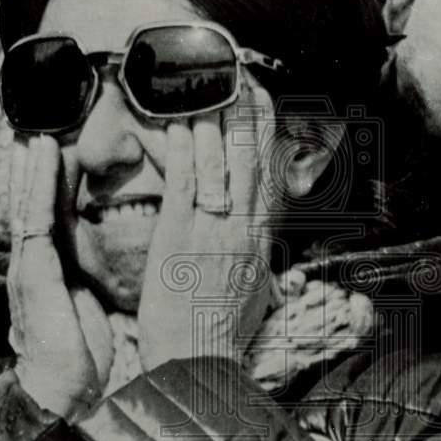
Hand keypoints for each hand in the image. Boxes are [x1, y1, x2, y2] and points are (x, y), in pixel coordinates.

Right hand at [7, 135, 113, 419]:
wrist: (63, 392)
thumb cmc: (81, 358)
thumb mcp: (86, 311)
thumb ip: (84, 283)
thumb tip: (95, 270)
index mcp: (47, 271)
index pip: (46, 218)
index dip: (49, 186)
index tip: (57, 156)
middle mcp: (33, 263)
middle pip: (31, 205)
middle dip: (32, 169)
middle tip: (35, 130)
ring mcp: (28, 265)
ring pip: (28, 203)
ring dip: (33, 166)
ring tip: (38, 132)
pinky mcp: (33, 271)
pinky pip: (35, 216)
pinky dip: (38, 183)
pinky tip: (43, 157)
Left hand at [137, 81, 275, 371]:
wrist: (199, 366)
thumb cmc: (219, 332)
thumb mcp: (250, 287)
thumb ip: (250, 251)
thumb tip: (252, 229)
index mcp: (257, 239)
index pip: (267, 172)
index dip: (264, 129)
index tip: (259, 95)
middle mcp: (242, 230)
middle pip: (249, 159)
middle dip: (244, 112)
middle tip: (235, 73)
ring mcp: (212, 234)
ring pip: (219, 167)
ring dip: (212, 122)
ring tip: (202, 85)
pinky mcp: (179, 244)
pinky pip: (184, 189)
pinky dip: (181, 154)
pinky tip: (174, 126)